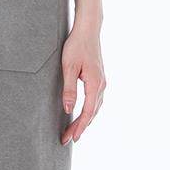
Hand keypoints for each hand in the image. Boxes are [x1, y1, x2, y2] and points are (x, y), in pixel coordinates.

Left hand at [60, 0, 105, 144]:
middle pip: (92, 113)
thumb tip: (68, 109)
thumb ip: (69, 89)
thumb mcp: (68, 67)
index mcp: (95, 84)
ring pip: (95, 108)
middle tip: (67, 139)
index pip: (87, 112)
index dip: (79, 127)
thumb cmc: (76, 46)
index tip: (71, 138)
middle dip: (80, 127)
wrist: (88, 30)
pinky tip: (82, 115)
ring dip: (85, 121)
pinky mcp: (99, 78)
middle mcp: (102, 85)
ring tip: (73, 131)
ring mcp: (102, 82)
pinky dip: (89, 111)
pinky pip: (95, 101)